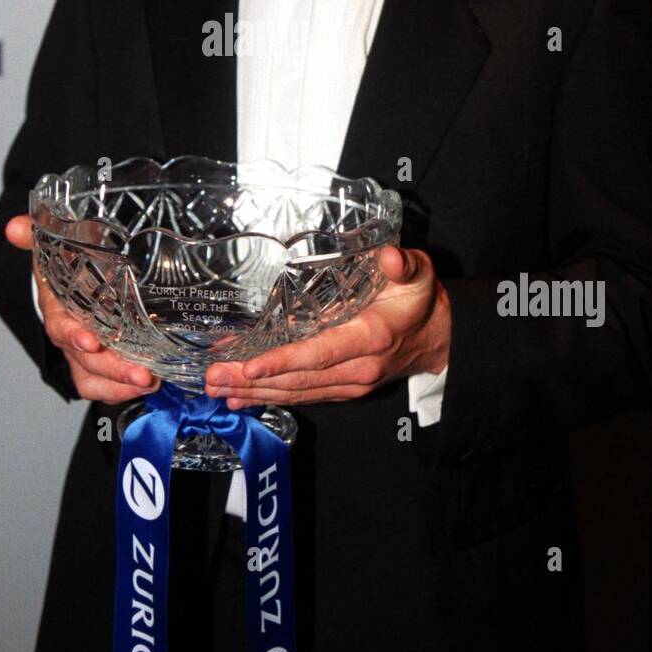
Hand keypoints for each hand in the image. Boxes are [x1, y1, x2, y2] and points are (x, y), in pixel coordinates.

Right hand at [5, 214, 160, 404]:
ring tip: (149, 382)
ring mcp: (83, 352)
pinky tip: (152, 384)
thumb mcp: (54, 244)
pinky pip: (106, 385)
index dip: (73, 335)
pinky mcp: (100, 362)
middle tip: (142, 373)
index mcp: (57, 307)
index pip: (60, 326)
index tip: (90, 341)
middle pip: (84, 360)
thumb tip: (14, 227)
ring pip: (93, 379)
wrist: (70, 275)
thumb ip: (37, 233)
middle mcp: (69, 334)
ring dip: (120, 385)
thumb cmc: (66, 262)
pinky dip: (125, 389)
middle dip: (112, 369)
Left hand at [204, 246, 449, 408]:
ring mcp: (351, 383)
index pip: (321, 353)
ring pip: (298, 391)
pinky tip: (244, 396)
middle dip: (254, 380)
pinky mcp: (344, 389)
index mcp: (371, 337)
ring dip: (256, 392)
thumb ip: (403, 264)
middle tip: (214, 379)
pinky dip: (273, 395)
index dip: (284, 361)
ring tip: (218, 389)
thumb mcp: (420, 274)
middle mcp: (359, 368)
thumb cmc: (420, 300)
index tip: (250, 366)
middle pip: (300, 378)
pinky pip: (305, 394)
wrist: (438, 337)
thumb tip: (388, 255)